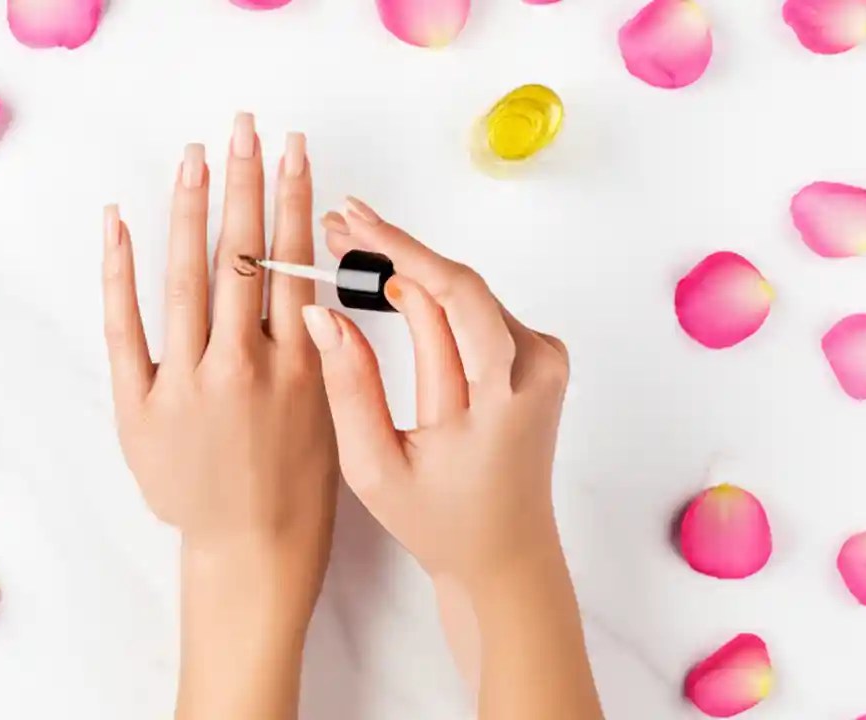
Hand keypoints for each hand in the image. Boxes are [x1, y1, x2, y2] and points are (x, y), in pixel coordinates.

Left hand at [102, 114, 336, 719]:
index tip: (293, 150)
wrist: (252, 545)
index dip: (292, 198)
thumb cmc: (297, 481)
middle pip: (242, 255)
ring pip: (187, 279)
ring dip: (192, 209)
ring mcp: (186, 384)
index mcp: (297, 364)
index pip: (293, 261)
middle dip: (244, 181)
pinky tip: (120, 222)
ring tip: (195, 156)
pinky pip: (125, 327)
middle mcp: (242, 366)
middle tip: (243, 128)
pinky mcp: (139, 406)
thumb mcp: (327, 407)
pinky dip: (118, 271)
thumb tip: (304, 275)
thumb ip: (315, 342)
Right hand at [305, 198, 601, 718]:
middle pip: (460, 284)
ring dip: (410, 270)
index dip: (400, 249)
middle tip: (336, 227)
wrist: (506, 552)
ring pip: (466, 293)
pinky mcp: (536, 358)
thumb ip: (349, 388)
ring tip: (349, 251)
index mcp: (501, 400)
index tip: (352, 221)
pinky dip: (432, 295)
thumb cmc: (441, 521)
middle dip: (395, 250)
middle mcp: (535, 370)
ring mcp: (543, 360)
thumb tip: (322, 315)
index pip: (453, 297)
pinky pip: (476, 311)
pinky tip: (389, 285)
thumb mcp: (375, 467)